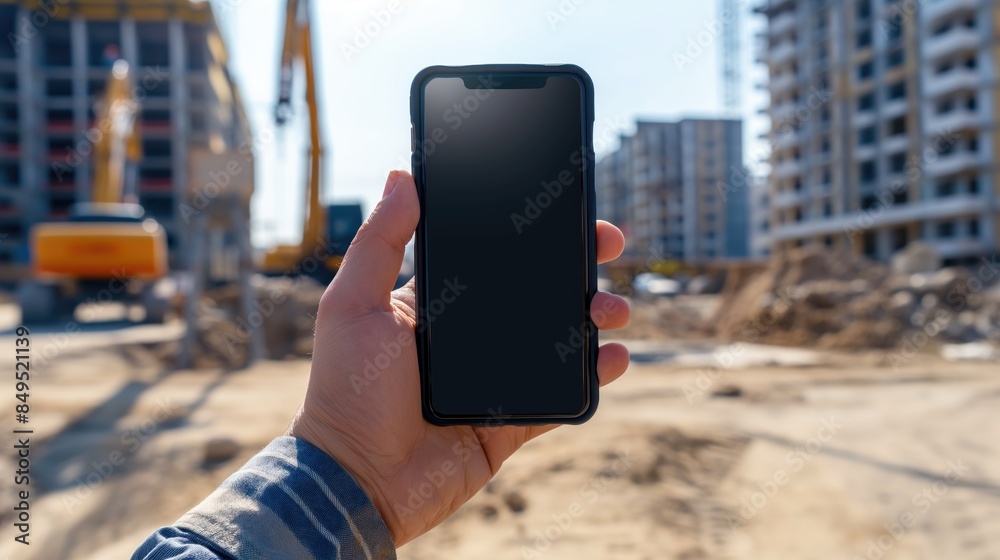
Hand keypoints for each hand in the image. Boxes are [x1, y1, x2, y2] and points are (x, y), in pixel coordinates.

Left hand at [288, 170, 630, 545]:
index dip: (530, 232)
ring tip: (611, 308)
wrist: (358, 481)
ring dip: (594, 317)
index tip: (564, 206)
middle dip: (578, 266)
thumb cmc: (345, 391)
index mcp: (437, 303)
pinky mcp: (513, 420)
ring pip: (559, 337)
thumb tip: (401, 176)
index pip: (493, 256)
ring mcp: (496, 377)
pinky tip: (613, 357)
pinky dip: (594, 375)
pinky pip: (563, 394)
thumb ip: (378, 243)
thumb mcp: (352, 306)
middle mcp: (472, 335)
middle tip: (608, 245)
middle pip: (537, 291)